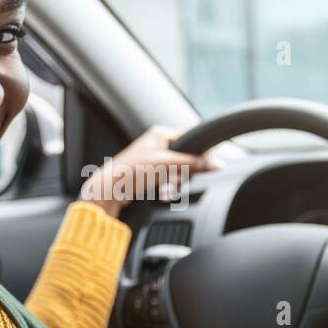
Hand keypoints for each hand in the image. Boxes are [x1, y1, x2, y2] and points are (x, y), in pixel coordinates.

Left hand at [78, 125, 218, 217]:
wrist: (110, 190)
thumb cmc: (132, 170)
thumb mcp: (167, 164)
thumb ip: (193, 163)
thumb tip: (218, 164)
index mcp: (161, 134)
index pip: (190, 139)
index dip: (199, 153)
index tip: (207, 165)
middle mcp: (158, 144)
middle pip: (186, 158)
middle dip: (182, 174)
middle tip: (175, 181)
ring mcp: (155, 160)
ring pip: (179, 172)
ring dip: (175, 184)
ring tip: (166, 190)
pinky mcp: (152, 175)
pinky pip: (169, 181)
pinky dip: (168, 188)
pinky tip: (162, 194)